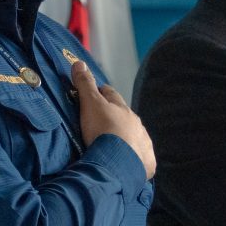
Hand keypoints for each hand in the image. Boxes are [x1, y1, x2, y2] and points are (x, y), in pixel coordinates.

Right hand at [73, 60, 155, 178]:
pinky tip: (128, 162)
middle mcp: (137, 124)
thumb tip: (79, 62)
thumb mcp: (90, 104)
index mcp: (123, 109)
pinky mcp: (146, 163)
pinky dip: (135, 157)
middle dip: (115, 115)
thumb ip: (85, 85)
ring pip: (135, 136)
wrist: (117, 163)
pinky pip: (141, 157)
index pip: (111, 95)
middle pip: (125, 116)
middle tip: (103, 121)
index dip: (101, 92)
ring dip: (126, 137)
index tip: (95, 92)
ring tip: (115, 144)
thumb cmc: (102, 130)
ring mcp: (143, 143)